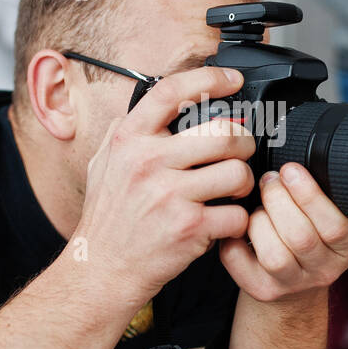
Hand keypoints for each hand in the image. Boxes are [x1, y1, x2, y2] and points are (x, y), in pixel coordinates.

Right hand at [72, 67, 256, 308]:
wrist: (102, 269)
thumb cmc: (108, 218)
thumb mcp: (103, 163)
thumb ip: (127, 132)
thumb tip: (154, 103)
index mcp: (129, 140)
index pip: (172, 92)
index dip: (209, 79)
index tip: (233, 82)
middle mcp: (147, 162)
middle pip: (223, 133)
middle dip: (244, 142)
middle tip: (242, 152)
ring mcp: (169, 195)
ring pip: (237, 172)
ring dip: (245, 182)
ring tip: (235, 190)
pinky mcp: (188, 227)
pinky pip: (236, 213)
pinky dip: (239, 220)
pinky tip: (227, 221)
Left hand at [219, 163, 347, 303]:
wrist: (295, 275)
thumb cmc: (310, 228)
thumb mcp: (330, 208)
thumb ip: (324, 188)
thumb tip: (294, 155)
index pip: (336, 225)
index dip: (309, 194)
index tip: (290, 169)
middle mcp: (326, 269)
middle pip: (301, 238)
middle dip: (278, 200)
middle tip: (268, 180)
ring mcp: (295, 284)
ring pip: (274, 255)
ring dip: (259, 221)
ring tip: (257, 206)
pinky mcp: (265, 291)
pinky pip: (242, 263)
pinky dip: (233, 240)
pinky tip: (240, 227)